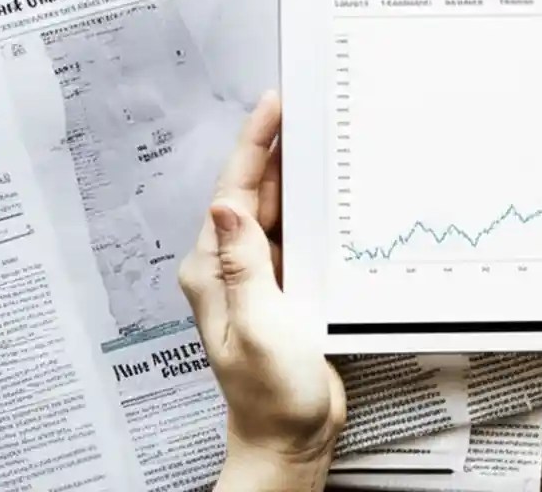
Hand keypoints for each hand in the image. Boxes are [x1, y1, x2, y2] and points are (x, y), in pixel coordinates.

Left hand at [178, 91, 345, 488]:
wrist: (292, 436)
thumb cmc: (271, 394)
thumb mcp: (260, 327)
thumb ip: (244, 266)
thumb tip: (225, 206)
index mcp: (213, 272)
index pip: (232, 193)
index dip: (254, 145)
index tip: (273, 106)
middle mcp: (230, 268)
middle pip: (252, 194)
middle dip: (274, 149)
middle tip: (302, 106)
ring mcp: (258, 278)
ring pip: (275, 211)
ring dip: (294, 177)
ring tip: (317, 135)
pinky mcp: (283, 289)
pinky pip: (294, 236)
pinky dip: (311, 210)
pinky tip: (328, 193)